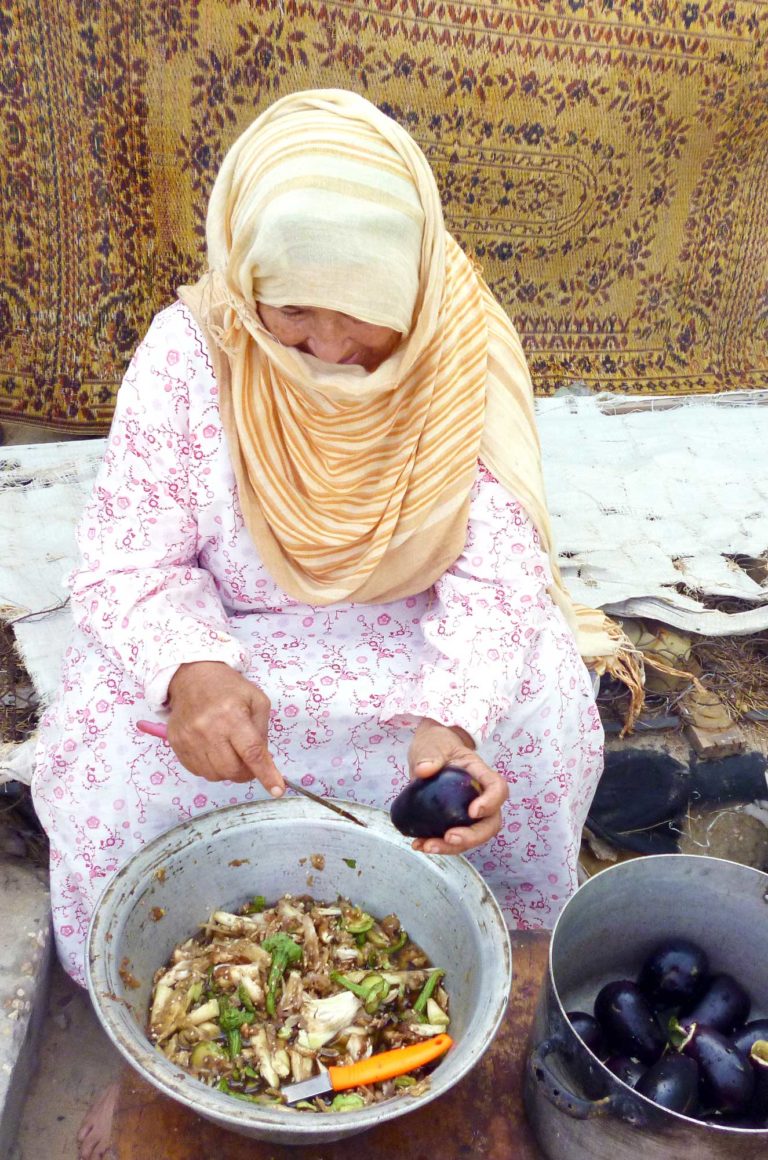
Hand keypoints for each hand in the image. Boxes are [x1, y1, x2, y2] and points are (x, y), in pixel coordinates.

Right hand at [166, 661, 283, 793]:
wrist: (192, 676)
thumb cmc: (229, 688)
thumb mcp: (256, 701)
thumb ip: (262, 732)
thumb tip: (262, 762)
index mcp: (232, 715)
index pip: (252, 752)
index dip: (266, 774)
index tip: (277, 790)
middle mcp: (208, 729)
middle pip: (232, 770)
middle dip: (246, 773)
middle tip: (250, 763)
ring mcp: (189, 738)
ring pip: (214, 775)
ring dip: (227, 771)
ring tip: (230, 752)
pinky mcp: (177, 744)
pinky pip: (198, 771)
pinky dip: (211, 768)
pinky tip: (214, 751)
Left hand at [406, 717, 507, 855]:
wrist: (427, 753)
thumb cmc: (436, 744)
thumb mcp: (432, 743)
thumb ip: (429, 754)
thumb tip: (424, 770)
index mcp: (480, 774)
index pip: (498, 788)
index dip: (491, 802)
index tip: (472, 811)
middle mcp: (480, 796)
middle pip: (490, 823)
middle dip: (473, 836)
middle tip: (450, 838)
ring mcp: (468, 812)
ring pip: (472, 836)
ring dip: (452, 847)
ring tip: (427, 846)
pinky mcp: (453, 822)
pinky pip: (452, 840)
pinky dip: (437, 846)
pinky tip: (418, 845)